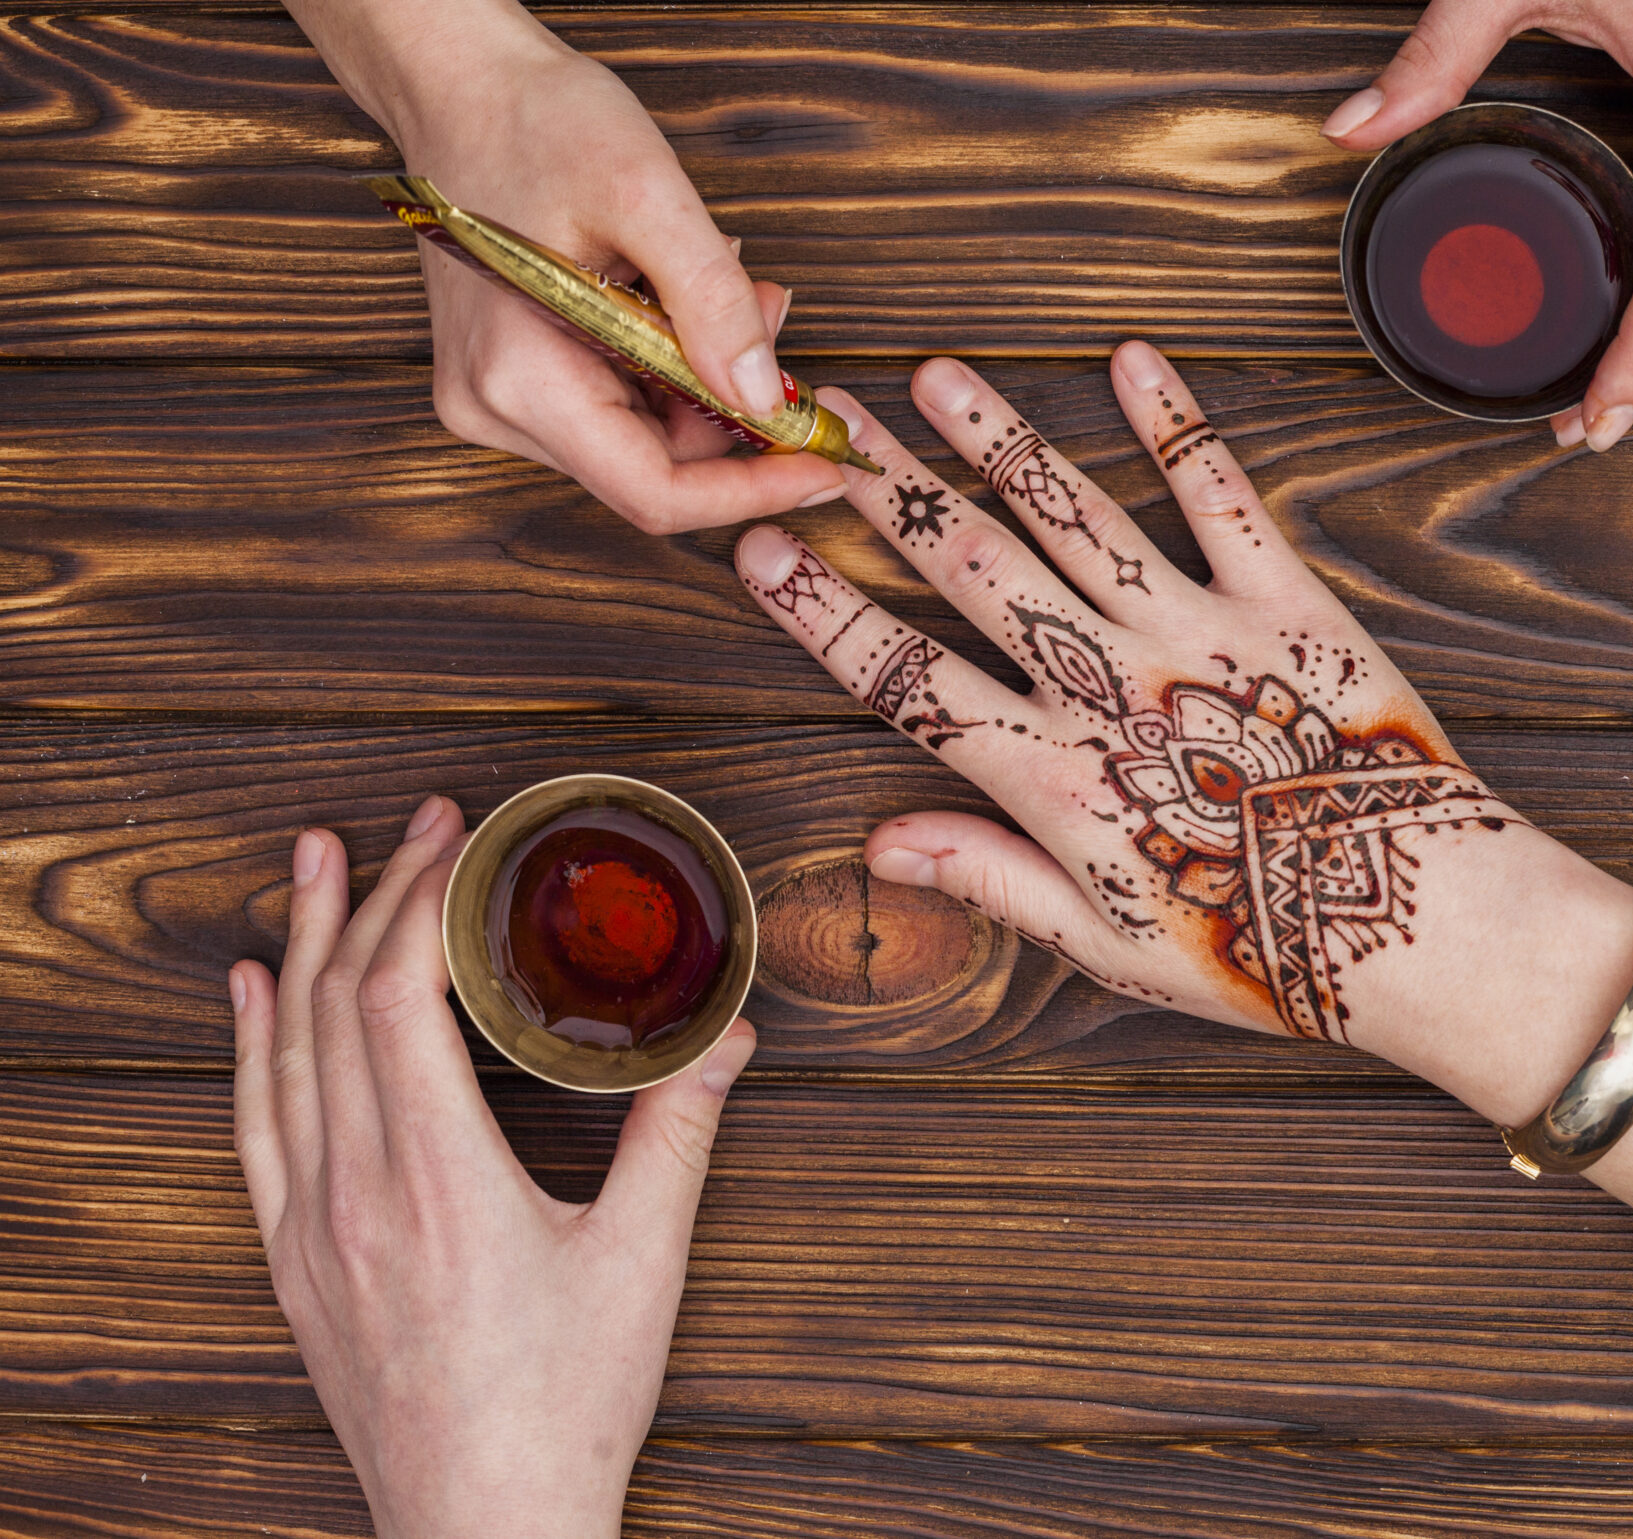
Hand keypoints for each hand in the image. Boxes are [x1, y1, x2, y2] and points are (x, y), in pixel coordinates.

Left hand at [228, 796, 756, 1537]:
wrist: (484, 1528)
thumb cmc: (565, 1406)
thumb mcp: (644, 1259)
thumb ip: (680, 1132)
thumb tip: (726, 1034)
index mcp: (441, 1182)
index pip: (398, 1001)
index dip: (418, 903)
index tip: (454, 838)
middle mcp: (357, 1196)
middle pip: (334, 1008)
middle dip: (367, 898)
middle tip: (406, 820)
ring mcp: (313, 1232)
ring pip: (282, 1058)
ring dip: (296, 948)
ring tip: (313, 863)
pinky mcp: (297, 1266)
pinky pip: (254, 1130)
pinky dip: (251, 1047)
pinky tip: (252, 995)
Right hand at [397, 38, 844, 531]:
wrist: (461, 82)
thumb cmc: (537, 121)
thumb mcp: (645, 195)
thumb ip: (712, 301)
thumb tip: (767, 398)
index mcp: (518, 379)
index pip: (653, 491)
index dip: (752, 490)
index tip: (828, 466)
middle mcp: (496, 407)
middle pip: (653, 468)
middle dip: (739, 416)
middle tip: (781, 324)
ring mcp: (500, 397)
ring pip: (643, 437)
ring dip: (712, 384)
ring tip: (743, 293)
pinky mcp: (515, 377)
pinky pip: (618, 402)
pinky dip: (675, 366)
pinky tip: (693, 301)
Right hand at [733, 343, 1632, 1119]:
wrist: (1423, 926)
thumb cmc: (1262, 951)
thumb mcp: (1108, 944)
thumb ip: (991, 878)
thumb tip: (879, 841)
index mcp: (1055, 780)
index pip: (907, 680)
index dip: (825, 613)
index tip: (759, 550)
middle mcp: (1110, 689)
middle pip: (974, 571)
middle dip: (889, 493)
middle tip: (825, 426)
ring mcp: (1198, 633)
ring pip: (1074, 516)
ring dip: (1000, 440)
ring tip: (937, 378)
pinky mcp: (1289, 603)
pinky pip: (1220, 496)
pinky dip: (1175, 424)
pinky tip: (1131, 361)